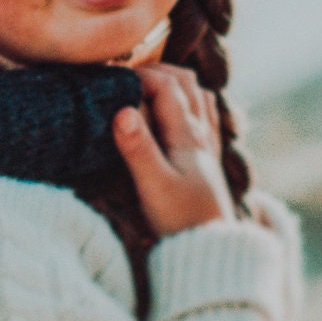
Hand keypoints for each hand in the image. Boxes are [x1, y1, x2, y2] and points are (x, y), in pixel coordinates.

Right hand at [112, 63, 231, 236]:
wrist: (210, 250)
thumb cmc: (179, 220)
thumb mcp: (153, 185)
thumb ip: (137, 148)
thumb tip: (121, 110)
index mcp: (187, 135)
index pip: (167, 85)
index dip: (140, 73)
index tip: (111, 76)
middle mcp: (201, 133)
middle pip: (185, 81)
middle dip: (155, 70)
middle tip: (124, 76)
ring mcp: (207, 144)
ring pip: (197, 94)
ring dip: (173, 81)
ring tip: (145, 85)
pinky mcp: (208, 158)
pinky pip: (205, 113)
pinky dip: (188, 99)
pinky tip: (174, 108)